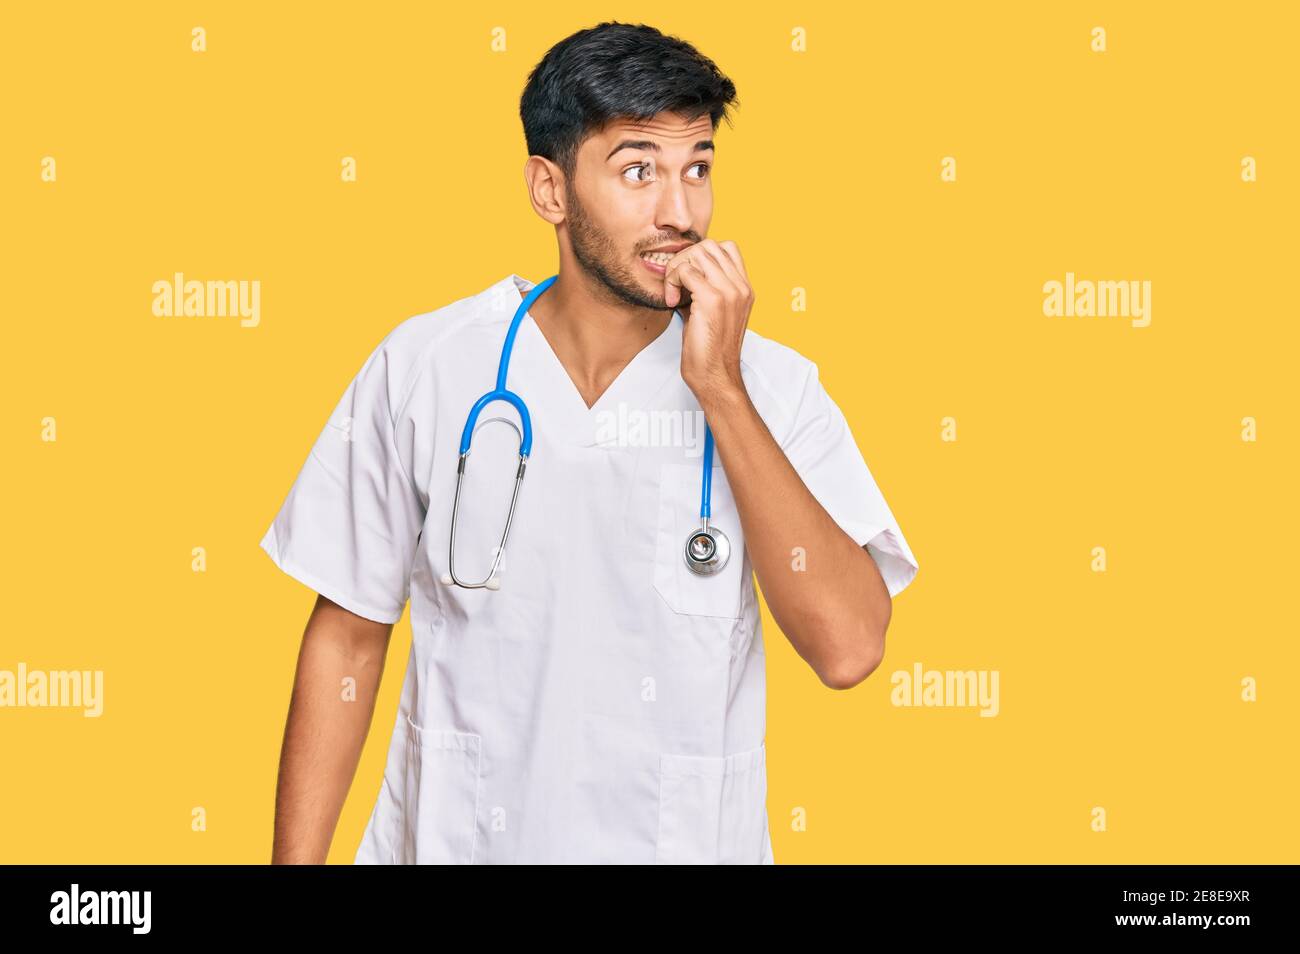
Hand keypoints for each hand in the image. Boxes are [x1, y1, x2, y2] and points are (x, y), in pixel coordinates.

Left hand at [662, 238, 754, 400]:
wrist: (715, 377)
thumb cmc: (710, 350)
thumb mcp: (711, 313)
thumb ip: (704, 289)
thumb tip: (682, 271)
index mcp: (745, 289)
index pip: (727, 247)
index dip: (701, 256)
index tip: (687, 279)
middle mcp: (741, 287)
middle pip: (710, 245)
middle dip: (685, 258)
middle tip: (675, 283)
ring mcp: (729, 291)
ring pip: (697, 252)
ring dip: (677, 268)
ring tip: (673, 292)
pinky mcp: (712, 299)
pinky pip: (685, 270)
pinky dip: (672, 281)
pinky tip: (671, 301)